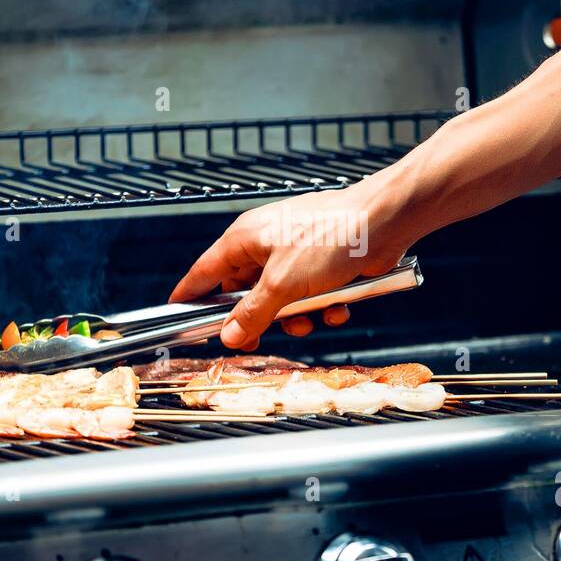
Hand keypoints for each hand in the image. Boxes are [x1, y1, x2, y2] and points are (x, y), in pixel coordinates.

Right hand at [170, 180, 415, 349]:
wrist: (383, 223)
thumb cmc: (332, 236)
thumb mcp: (283, 284)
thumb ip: (253, 313)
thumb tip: (229, 334)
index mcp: (245, 238)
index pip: (205, 271)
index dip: (190, 294)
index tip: (177, 314)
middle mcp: (266, 243)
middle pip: (245, 291)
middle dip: (257, 317)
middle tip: (257, 337)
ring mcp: (295, 252)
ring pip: (280, 298)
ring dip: (295, 315)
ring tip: (309, 319)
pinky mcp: (322, 263)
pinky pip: (309, 294)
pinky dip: (321, 306)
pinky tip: (337, 307)